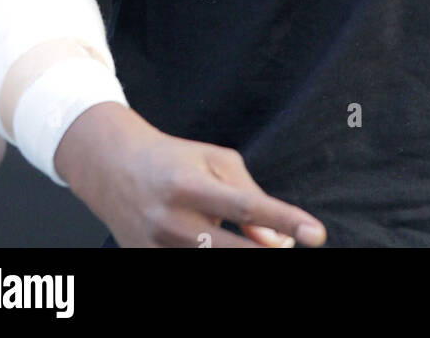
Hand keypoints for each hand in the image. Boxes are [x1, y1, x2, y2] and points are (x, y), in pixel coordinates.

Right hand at [55, 102, 327, 248]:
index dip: (284, 221)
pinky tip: (218, 245)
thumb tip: (278, 244)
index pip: (247, 206)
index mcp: (191, 186)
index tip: (316, 234)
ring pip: (213, 264)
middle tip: (289, 247)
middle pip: (232, 251)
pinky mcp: (146, 262)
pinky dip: (213, 259)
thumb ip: (250, 197)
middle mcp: (172, 221)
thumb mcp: (215, 162)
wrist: (114, 169)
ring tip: (248, 239)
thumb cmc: (175, 160)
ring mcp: (157, 248)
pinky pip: (190, 270)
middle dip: (266, 254)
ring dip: (242, 255)